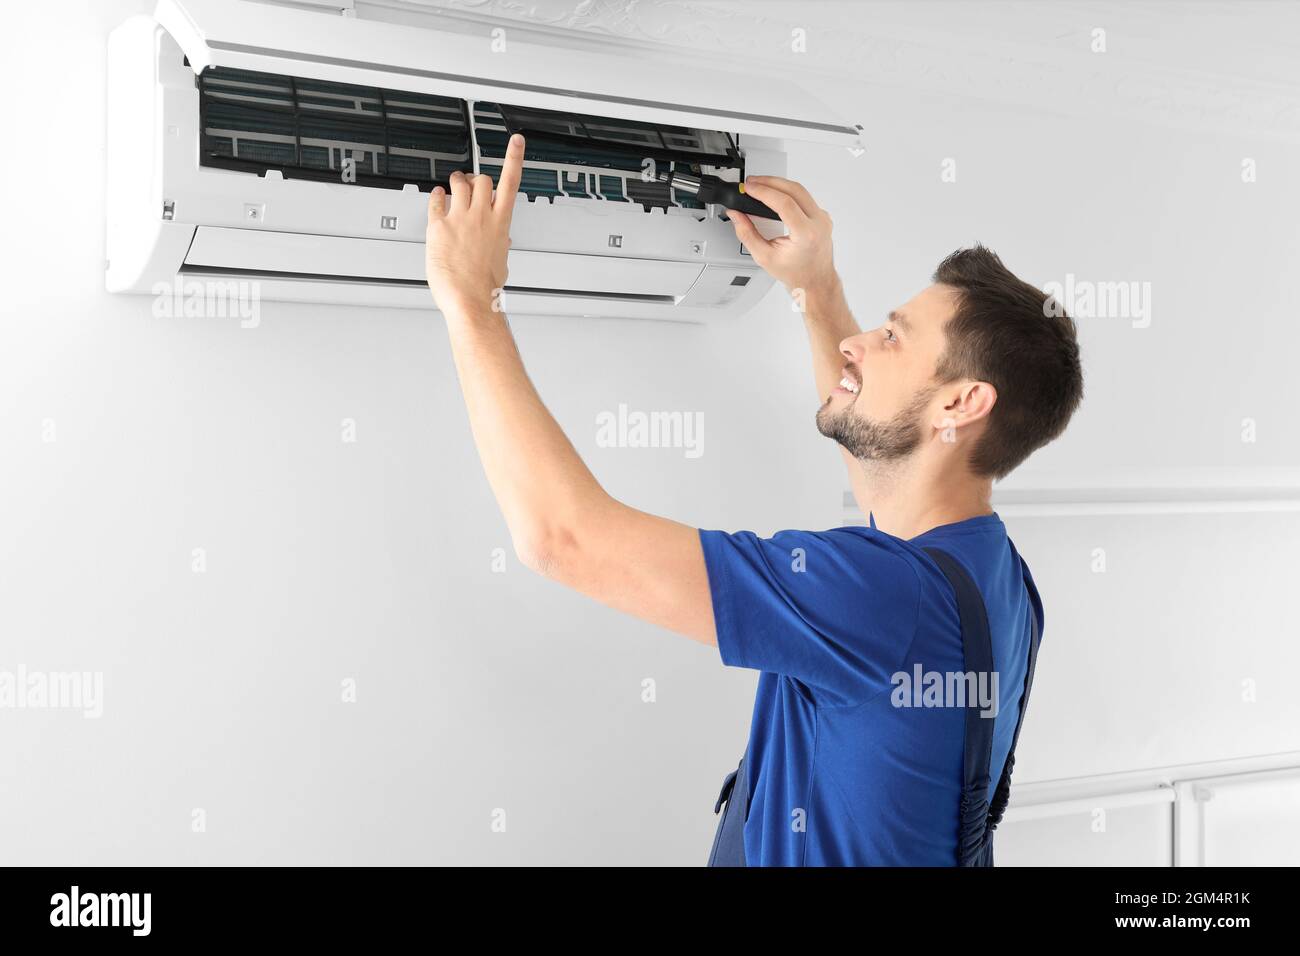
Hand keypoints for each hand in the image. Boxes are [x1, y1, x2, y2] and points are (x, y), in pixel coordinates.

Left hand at [426, 133, 524, 313]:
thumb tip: (502, 242)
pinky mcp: (440, 226)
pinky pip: (436, 200)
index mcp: (501, 224)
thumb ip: (501, 246)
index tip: (516, 141)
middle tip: (470, 183)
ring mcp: (460, 219)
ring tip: (453, 186)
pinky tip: (436, 197)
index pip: (511, 182)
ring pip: (459, 183)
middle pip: (482, 179)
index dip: (514, 157)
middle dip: (476, 179)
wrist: (470, 300)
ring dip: (456, 181)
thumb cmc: (486, 288)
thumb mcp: (502, 264)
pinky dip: (436, 196)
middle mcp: (482, 216)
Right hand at [727, 176, 838, 297]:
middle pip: (794, 190)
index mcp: (806, 234)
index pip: (784, 203)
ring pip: (801, 190)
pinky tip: (776, 194)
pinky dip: (788, 192)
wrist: (815, 282)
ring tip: (761, 185)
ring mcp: (823, 218)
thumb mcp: (765, 257)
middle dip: (770, 181)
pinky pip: (805, 197)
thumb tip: (736, 215)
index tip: (750, 188)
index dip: (764, 191)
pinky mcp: (822, 216)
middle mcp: (819, 223)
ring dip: (779, 184)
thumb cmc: (795, 274)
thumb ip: (747, 234)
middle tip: (752, 182)